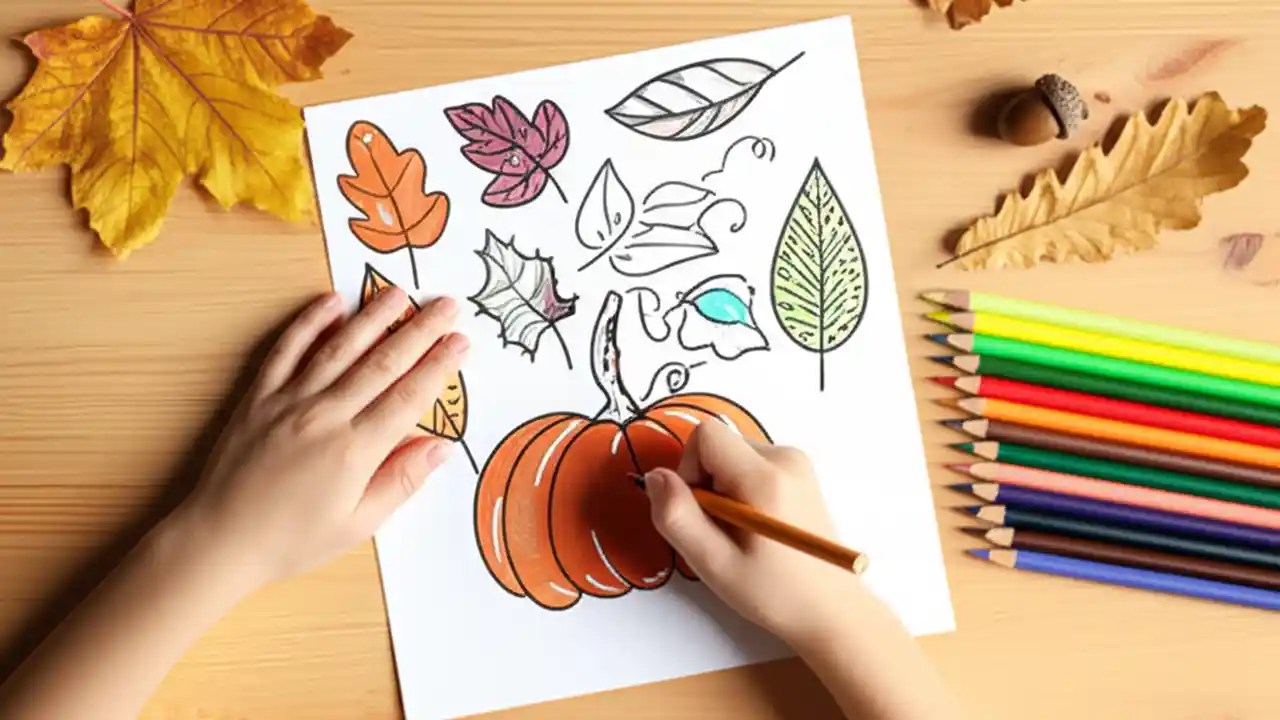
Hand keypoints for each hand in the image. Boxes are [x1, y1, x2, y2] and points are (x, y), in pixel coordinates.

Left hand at [173, 289, 467, 592]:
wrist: (220, 540)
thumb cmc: (293, 540)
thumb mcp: (359, 524)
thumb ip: (401, 481)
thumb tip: (441, 447)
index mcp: (355, 451)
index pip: (409, 398)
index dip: (439, 366)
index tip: (461, 341)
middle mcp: (325, 416)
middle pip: (382, 364)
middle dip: (419, 330)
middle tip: (447, 304)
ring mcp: (289, 402)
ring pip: (340, 349)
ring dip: (372, 316)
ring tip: (399, 292)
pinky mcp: (259, 397)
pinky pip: (287, 351)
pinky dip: (309, 323)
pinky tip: (331, 301)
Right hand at [643, 421, 862, 647]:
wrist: (831, 609)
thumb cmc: (774, 594)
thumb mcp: (714, 564)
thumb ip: (677, 517)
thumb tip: (656, 476)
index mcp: (766, 477)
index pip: (707, 435)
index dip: (688, 468)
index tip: (700, 510)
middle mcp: (785, 458)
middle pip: (719, 445)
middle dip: (706, 482)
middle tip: (721, 531)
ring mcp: (797, 463)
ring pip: (732, 455)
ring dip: (723, 488)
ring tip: (741, 533)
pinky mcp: (800, 472)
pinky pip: (751, 464)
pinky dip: (741, 488)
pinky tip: (756, 526)